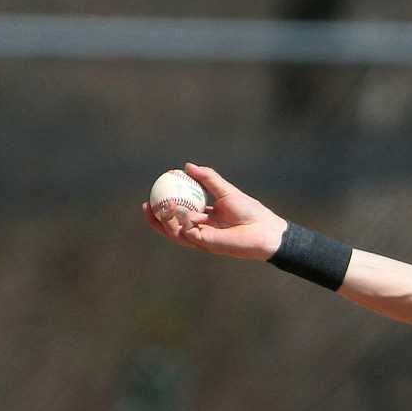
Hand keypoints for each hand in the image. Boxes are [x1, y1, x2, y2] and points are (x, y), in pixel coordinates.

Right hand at [141, 163, 285, 259]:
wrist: (265, 230)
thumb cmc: (249, 210)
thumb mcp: (225, 189)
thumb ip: (208, 178)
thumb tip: (187, 166)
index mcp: (205, 218)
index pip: (180, 212)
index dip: (165, 204)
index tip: (155, 191)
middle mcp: (201, 229)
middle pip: (172, 226)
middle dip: (156, 218)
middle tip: (146, 205)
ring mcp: (203, 238)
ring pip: (176, 233)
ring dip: (163, 222)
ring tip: (155, 208)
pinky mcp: (207, 244)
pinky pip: (188, 234)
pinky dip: (182, 223)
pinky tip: (180, 212)